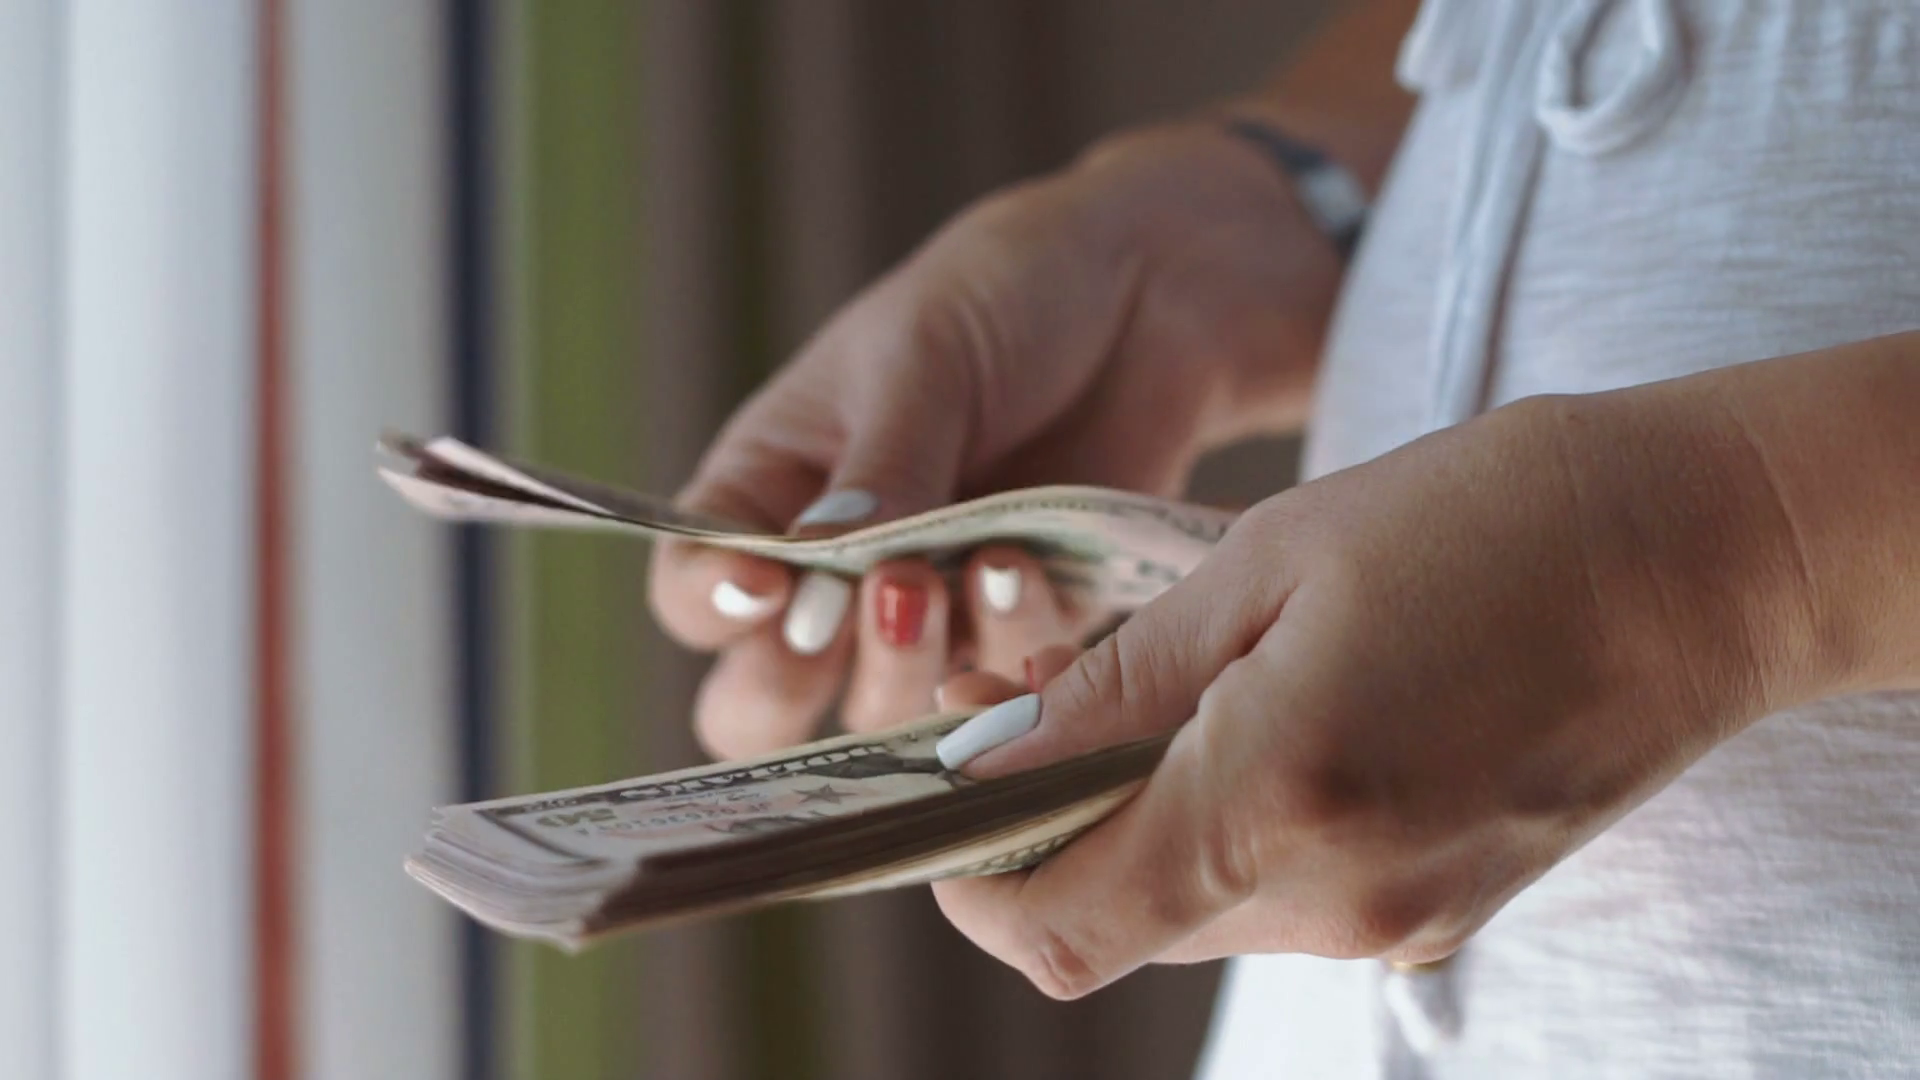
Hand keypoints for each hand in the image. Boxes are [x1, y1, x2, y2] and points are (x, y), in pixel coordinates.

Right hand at [648, 122, 1342, 758]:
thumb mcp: (921, 359)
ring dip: (915, 664)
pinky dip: (1012, 651)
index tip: (769, 584)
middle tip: (864, 613)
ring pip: (876, 714)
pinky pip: (998, 688)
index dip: (713, 605)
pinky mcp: (1024, 633)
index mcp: (769, 492)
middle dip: (794, 686)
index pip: (694, 588)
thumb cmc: (1006, 296)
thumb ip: (877, 470)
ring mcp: (928, 614)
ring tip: (979, 567)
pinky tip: (1031, 574)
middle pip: (760, 699)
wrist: (1152, 291)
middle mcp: (832, 574)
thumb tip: (815, 566)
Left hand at [928, 390, 1820, 998]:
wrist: (1705, 556)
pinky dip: (1229, 830)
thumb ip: (1116, 683)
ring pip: (1194, 913)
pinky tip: (1255, 721)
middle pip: (1116, 924)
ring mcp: (1395, 920)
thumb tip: (986, 754)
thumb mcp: (1271, 562)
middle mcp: (1333, 900)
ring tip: (1160, 689)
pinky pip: (1281, 898)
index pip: (1057, 926)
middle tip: (1034, 702)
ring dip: (1139, 825)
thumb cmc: (1490, 518)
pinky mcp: (1438, 909)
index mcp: (1274, 801)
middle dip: (1048, 832)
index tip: (946, 785)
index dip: (972, 874)